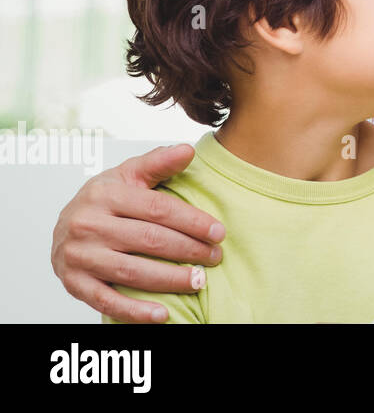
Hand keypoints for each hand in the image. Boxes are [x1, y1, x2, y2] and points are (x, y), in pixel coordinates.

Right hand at [51, 144, 223, 322]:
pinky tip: (163, 314)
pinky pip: (106, 300)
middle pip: (149, 240)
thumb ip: (159, 162)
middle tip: (215, 257)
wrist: (64, 224)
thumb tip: (189, 151)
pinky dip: (135, 310)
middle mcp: (88, 224)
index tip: (219, 232)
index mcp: (106, 194)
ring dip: (169, 280)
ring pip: (131, 271)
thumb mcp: (130, 174)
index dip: (193, 222)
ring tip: (199, 281)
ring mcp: (79, 255)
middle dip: (188, 250)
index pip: (158, 209)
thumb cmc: (106, 198)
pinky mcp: (73, 282)